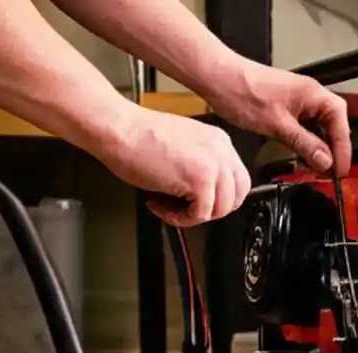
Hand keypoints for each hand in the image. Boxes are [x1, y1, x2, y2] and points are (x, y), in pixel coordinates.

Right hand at [93, 106, 251, 227]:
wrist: (119, 128)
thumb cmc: (138, 136)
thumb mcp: (183, 147)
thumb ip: (201, 166)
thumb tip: (204, 193)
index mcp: (220, 142)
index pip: (238, 182)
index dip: (217, 198)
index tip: (197, 201)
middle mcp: (222, 152)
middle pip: (234, 198)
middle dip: (210, 210)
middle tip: (184, 207)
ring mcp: (214, 166)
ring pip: (219, 210)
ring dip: (190, 215)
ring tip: (165, 204)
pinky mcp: (201, 180)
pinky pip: (200, 215)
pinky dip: (178, 217)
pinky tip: (158, 203)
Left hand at [205, 60, 351, 176]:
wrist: (218, 78)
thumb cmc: (242, 91)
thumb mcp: (277, 125)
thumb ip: (305, 144)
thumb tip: (325, 161)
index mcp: (315, 95)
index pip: (341, 127)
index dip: (342, 152)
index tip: (340, 172)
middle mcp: (311, 95)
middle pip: (334, 128)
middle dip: (332, 152)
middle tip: (328, 173)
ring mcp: (299, 100)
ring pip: (319, 129)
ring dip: (318, 149)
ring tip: (313, 168)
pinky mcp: (287, 106)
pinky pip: (305, 127)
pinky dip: (305, 143)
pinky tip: (300, 155)